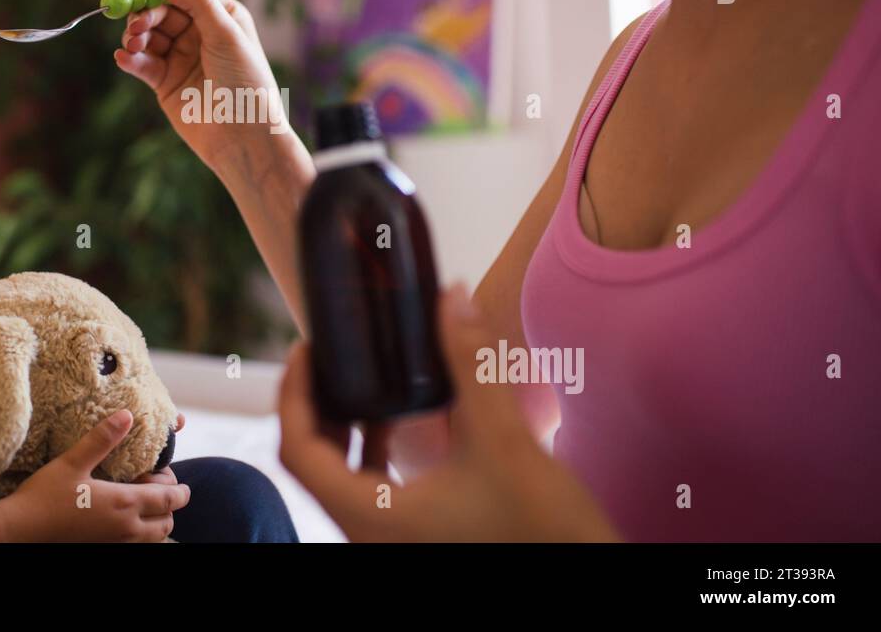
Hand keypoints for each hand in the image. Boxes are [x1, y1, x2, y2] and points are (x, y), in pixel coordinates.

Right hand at [0, 410, 190, 541]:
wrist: (21, 530)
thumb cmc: (45, 495)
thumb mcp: (73, 461)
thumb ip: (102, 439)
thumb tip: (127, 415)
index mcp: (124, 503)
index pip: (168, 500)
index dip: (180, 491)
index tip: (179, 481)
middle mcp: (125, 527)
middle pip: (166, 523)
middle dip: (170, 506)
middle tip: (156, 487)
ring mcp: (114, 542)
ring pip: (152, 538)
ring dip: (156, 522)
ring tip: (142, 503)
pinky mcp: (103, 548)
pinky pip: (135, 545)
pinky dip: (140, 534)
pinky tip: (123, 518)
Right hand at [113, 0, 296, 179]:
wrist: (244, 136)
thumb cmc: (245, 81)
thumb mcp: (225, 32)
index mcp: (220, 15)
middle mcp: (199, 33)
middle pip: (160, 11)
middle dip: (144, 13)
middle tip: (135, 24)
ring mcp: (181, 58)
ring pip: (147, 35)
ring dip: (135, 35)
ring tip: (134, 44)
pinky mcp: (165, 83)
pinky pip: (141, 64)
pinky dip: (129, 59)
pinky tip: (124, 58)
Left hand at [276, 285, 620, 541]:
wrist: (588, 584)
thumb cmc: (544, 533)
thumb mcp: (505, 441)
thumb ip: (472, 365)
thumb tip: (451, 296)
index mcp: (368, 515)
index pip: (296, 449)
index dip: (292, 393)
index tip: (306, 348)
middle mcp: (368, 534)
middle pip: (313, 462)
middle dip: (318, 403)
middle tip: (332, 354)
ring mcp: (392, 540)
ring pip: (343, 477)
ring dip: (348, 426)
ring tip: (363, 375)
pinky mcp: (418, 539)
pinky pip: (374, 489)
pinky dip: (375, 449)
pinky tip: (403, 418)